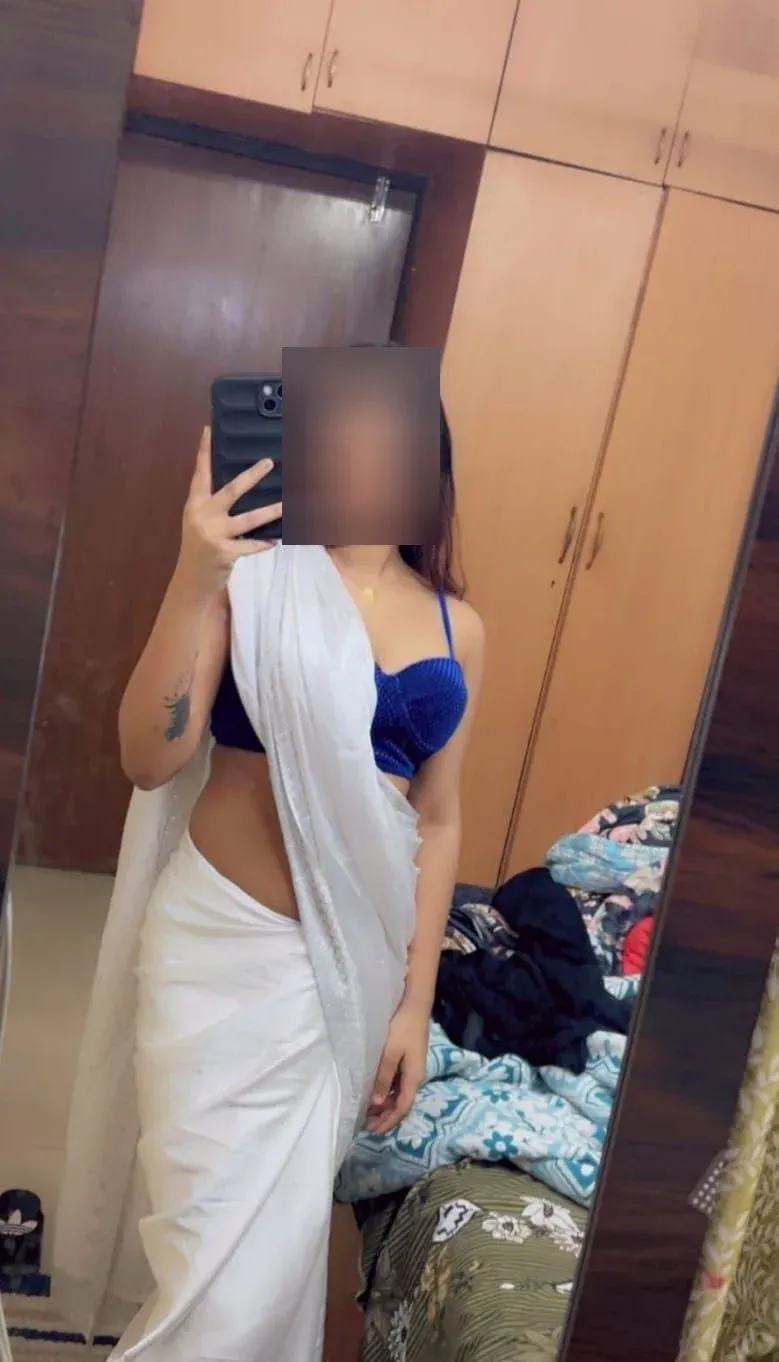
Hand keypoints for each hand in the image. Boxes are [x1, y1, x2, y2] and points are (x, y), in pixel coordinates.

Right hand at [176, 427, 281, 597]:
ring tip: (287, 504)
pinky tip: (276, 539)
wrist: (192, 579)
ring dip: (270, 511)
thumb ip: (213, 505)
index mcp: (195, 504)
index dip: (204, 451)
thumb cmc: (200, 547)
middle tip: (269, 462)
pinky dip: (264, 542)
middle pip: (231, 491)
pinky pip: (251, 545)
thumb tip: (242, 486)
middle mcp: (203, 516)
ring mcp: (214, 534)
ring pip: (248, 519)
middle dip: (251, 476)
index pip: (200, 473)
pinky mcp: (225, 552)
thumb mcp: (200, 521)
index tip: (209, 429)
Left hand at [366, 1002, 429, 1135]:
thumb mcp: (390, 1052)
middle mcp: (415, 1076)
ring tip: (368, 1112)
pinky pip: (397, 1084)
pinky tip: (375, 1093)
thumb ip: (383, 1077)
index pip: (402, 1108)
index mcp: (414, 1077)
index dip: (388, 1121)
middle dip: (386, 1117)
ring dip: (385, 1106)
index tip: (373, 1130)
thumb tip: (377, 1103)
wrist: (415, 1004)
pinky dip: (386, 1093)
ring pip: (399, 1095)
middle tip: (367, 1125)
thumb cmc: (402, 1027)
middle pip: (402, 1104)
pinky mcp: (407, 1060)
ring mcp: (412, 1068)